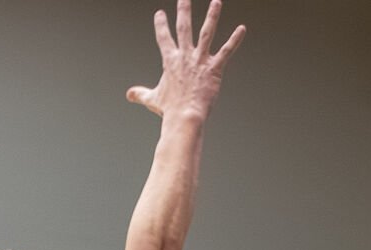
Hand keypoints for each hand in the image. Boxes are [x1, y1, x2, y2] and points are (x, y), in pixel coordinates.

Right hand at [127, 0, 245, 121]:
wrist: (184, 117)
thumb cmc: (169, 110)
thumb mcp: (153, 99)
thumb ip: (141, 93)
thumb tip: (129, 95)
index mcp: (170, 61)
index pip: (164, 38)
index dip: (161, 25)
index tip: (159, 14)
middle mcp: (185, 56)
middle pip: (184, 28)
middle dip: (184, 11)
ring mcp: (200, 61)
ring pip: (207, 33)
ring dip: (212, 16)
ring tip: (217, 1)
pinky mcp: (214, 69)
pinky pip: (226, 51)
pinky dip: (234, 40)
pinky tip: (242, 29)